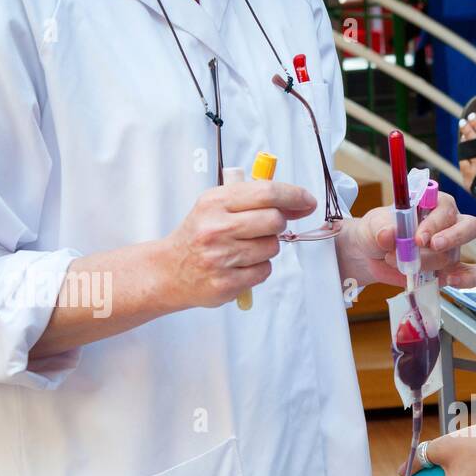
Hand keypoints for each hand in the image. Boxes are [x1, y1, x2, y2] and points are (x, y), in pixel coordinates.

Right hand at [158, 181, 316, 309]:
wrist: (169, 271)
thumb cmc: (198, 236)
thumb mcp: (215, 206)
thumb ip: (250, 199)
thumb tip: (294, 201)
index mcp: (214, 203)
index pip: (266, 192)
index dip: (293, 195)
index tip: (306, 201)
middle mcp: (216, 228)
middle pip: (274, 221)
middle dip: (277, 224)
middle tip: (265, 228)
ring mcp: (221, 258)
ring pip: (272, 248)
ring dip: (266, 248)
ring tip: (244, 249)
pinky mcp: (226, 283)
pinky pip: (264, 271)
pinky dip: (259, 268)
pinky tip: (240, 265)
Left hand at [338, 192, 475, 289]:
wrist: (373, 253)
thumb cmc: (378, 230)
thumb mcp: (374, 225)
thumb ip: (382, 228)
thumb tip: (388, 235)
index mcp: (433, 203)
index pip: (445, 208)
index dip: (435, 222)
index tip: (417, 238)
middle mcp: (448, 224)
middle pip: (468, 226)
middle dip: (452, 237)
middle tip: (432, 246)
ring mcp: (451, 248)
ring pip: (453, 255)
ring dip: (428, 262)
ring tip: (405, 264)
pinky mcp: (448, 270)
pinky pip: (470, 274)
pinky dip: (466, 278)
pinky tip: (451, 280)